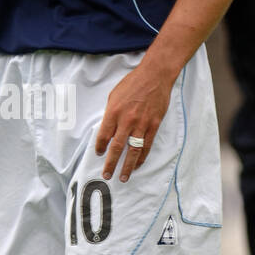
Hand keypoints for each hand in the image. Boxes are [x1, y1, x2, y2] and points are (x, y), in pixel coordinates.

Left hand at [95, 60, 174, 181]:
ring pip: (133, 151)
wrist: (155, 76)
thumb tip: (108, 129)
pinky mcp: (154, 125)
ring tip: (123, 177)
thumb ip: (110, 113)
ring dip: (127, 166)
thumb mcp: (114, 95)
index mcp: (113, 112)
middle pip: (117, 148)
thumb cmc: (133, 83)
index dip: (100, 147)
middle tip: (107, 175)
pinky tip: (137, 165)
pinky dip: (142, 157)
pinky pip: (147, 146)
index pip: (104, 136)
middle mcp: (127, 120)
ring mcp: (141, 124)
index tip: (99, 154)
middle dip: (111, 164)